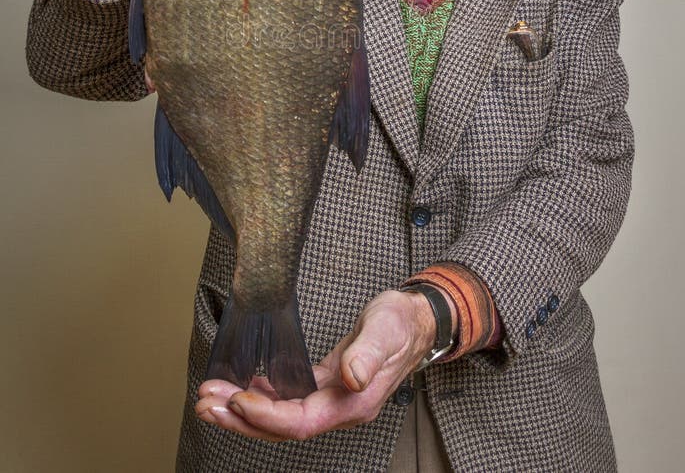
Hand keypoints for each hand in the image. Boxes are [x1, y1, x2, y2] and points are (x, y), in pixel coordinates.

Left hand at [194, 289, 448, 440]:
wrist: (416, 320)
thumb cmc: (402, 324)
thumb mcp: (386, 331)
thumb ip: (367, 355)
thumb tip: (351, 377)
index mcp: (352, 403)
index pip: (301, 422)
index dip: (267, 416)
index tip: (237, 400)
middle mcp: (339, 408)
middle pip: (283, 427)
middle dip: (240, 420)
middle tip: (205, 403)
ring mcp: (331, 400)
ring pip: (280, 415)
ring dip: (243, 409)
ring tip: (210, 395)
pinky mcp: (326, 386)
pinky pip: (288, 400)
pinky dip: (261, 396)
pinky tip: (243, 386)